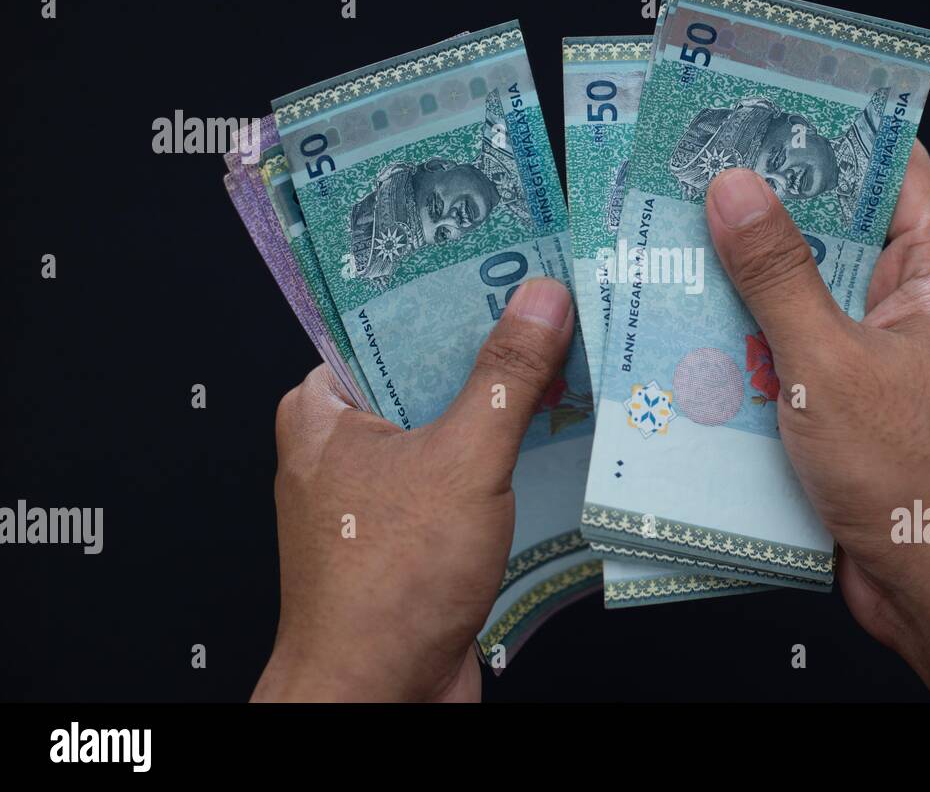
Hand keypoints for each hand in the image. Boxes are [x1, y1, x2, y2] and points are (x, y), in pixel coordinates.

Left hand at [250, 277, 574, 701]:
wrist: (378, 699)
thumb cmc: (387, 587)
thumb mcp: (461, 460)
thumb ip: (505, 376)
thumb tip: (540, 299)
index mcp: (324, 409)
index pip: (391, 322)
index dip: (455, 288)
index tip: (514, 258)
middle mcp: (345, 445)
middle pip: (431, 371)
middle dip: (497, 346)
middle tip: (561, 303)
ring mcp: (382, 491)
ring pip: (456, 425)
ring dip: (512, 404)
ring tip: (576, 356)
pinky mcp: (418, 531)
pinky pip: (470, 473)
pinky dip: (512, 457)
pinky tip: (565, 433)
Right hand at [705, 142, 929, 700]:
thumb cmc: (915, 478)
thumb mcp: (832, 362)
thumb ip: (779, 274)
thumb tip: (733, 189)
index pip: (892, 166)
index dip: (830, 126)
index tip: (762, 97)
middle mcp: (913, 303)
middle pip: (837, 227)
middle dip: (766, 202)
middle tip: (690, 166)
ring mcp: (878, 352)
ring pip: (805, 291)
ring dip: (747, 277)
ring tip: (672, 236)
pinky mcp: (846, 398)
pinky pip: (792, 348)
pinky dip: (749, 338)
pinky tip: (689, 325)